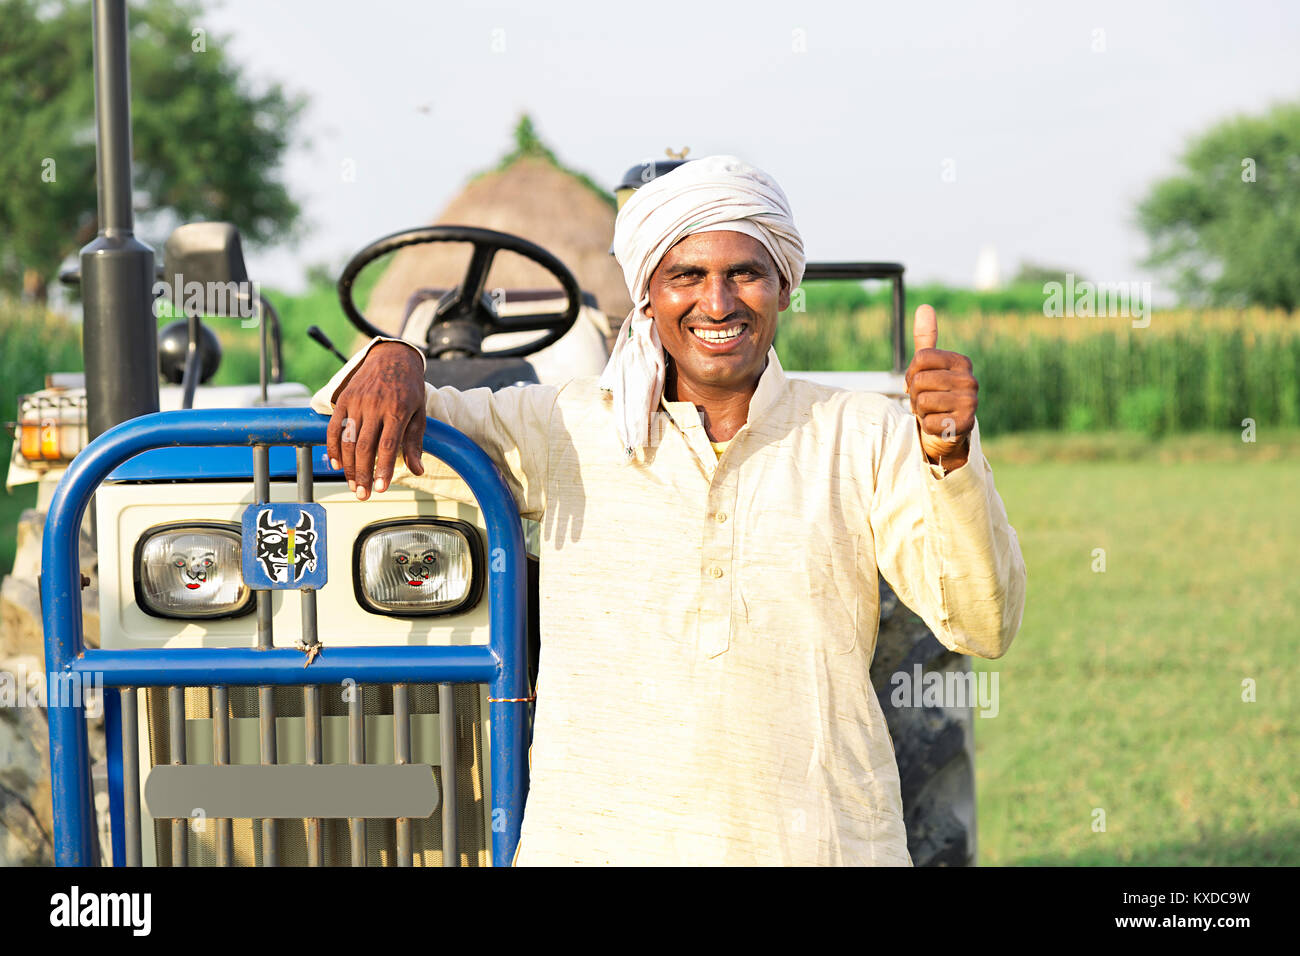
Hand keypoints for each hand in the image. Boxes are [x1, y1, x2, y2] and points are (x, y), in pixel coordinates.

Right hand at [325, 341, 426, 498]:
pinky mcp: (344, 400)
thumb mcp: (418, 413)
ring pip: (347, 440)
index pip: (387, 446)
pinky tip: (336, 464)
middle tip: (363, 494)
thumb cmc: (408, 388)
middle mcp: (375, 405)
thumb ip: (414, 442)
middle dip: (363, 474)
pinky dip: (333, 447)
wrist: (392, 358)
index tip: (381, 488)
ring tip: (353, 485)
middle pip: (364, 446)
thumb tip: (418, 470)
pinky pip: (334, 427)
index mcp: (397, 410)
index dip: (383, 469)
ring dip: (348, 466)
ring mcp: (357, 402)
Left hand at [904, 304, 977, 470]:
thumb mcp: (929, 365)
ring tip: (932, 410)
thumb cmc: (935, 392)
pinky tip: (938, 423)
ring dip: (920, 409)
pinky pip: (929, 422)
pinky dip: (928, 426)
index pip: (921, 358)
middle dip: (914, 393)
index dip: (911, 372)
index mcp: (962, 361)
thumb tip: (925, 306)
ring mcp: (971, 403)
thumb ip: (926, 338)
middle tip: (925, 399)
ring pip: (923, 401)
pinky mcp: (965, 424)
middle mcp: (970, 380)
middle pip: (920, 380)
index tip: (918, 381)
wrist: (947, 427)